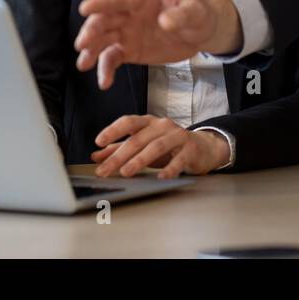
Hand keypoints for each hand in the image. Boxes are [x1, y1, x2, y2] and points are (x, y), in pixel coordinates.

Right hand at [75, 0, 236, 89]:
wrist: (200, 32)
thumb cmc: (196, 14)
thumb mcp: (194, 12)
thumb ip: (181, 15)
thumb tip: (164, 21)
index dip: (101, 2)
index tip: (85, 8)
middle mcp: (130, 14)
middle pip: (105, 19)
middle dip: (92, 30)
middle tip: (82, 44)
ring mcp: (128, 32)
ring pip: (104, 40)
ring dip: (91, 50)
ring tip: (84, 64)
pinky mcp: (130, 50)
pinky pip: (113, 58)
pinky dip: (106, 69)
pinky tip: (104, 81)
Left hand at [91, 115, 229, 178]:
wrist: (202, 148)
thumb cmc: (169, 146)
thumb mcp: (144, 145)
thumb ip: (120, 149)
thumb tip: (96, 156)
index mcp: (149, 122)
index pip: (128, 122)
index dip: (113, 130)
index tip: (98, 141)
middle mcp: (162, 125)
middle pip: (138, 139)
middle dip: (119, 155)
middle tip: (105, 169)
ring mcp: (178, 136)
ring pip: (156, 146)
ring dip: (139, 160)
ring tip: (126, 172)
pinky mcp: (191, 149)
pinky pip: (179, 160)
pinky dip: (169, 169)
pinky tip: (160, 177)